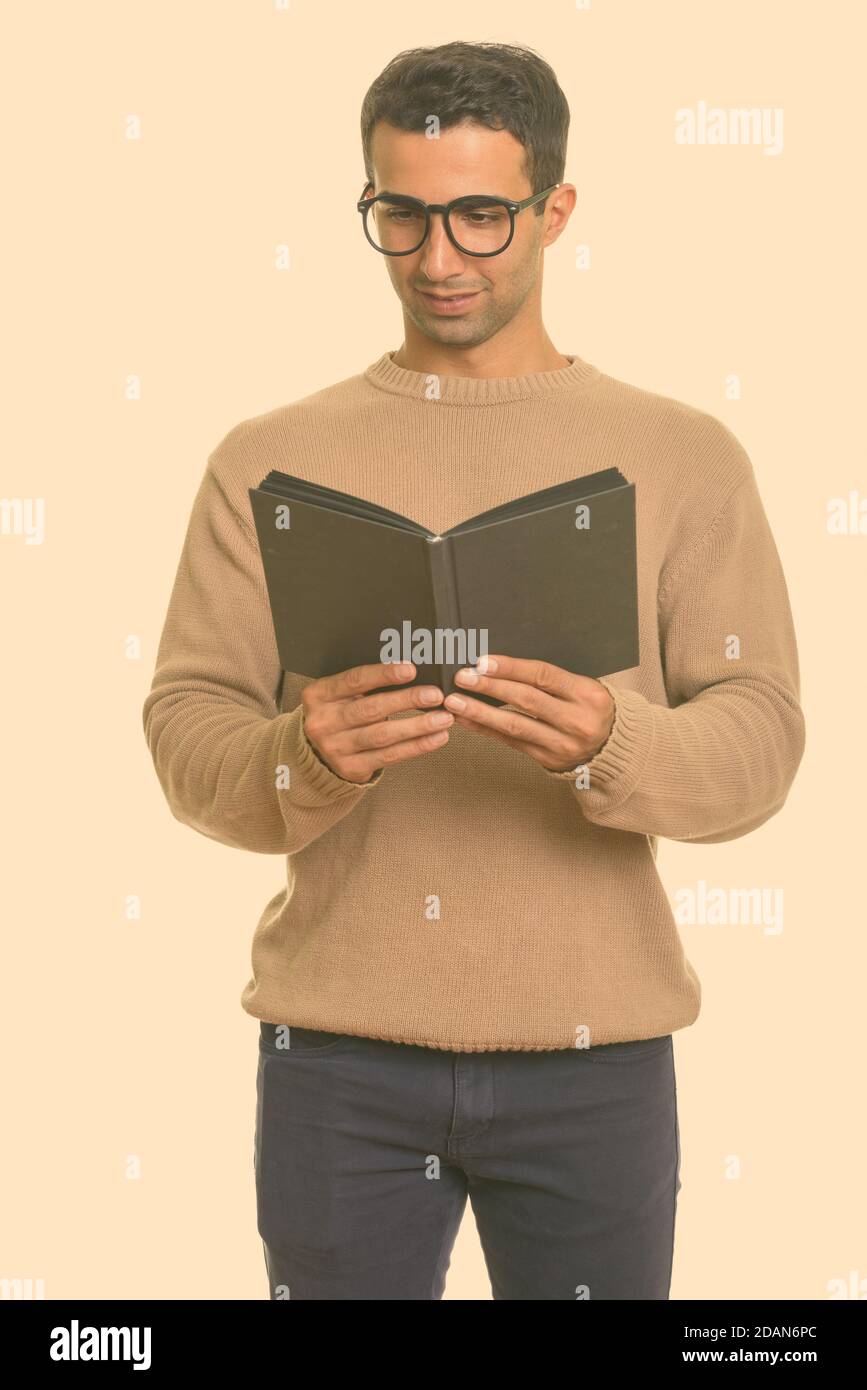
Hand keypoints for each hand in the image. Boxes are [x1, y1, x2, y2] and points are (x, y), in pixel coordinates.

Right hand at [301, 661, 452, 783]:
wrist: (320, 751)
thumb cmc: (340, 712)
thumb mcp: (342, 694)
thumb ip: (366, 684)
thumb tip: (412, 670)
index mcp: (318, 695)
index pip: (354, 680)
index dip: (384, 674)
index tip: (411, 669)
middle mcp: (322, 722)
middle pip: (370, 709)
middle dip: (406, 700)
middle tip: (435, 695)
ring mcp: (334, 748)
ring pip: (382, 735)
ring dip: (417, 726)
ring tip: (443, 718)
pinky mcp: (350, 768)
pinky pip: (389, 756)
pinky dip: (416, 746)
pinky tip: (436, 738)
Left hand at [443, 654, 614, 772]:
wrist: (612, 747)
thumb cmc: (589, 708)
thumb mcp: (582, 687)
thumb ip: (549, 679)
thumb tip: (499, 665)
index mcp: (586, 694)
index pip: (542, 676)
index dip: (510, 668)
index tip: (482, 661)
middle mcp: (576, 720)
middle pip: (525, 699)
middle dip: (489, 687)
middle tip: (462, 678)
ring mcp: (562, 744)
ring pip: (514, 724)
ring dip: (480, 712)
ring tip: (455, 702)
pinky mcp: (548, 760)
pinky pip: (511, 742)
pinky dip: (486, 729)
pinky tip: (467, 720)